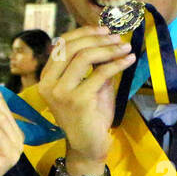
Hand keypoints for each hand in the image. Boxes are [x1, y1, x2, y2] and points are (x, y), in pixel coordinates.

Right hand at [36, 26, 134, 172]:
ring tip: (125, 48)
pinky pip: (100, 73)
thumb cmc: (89, 115)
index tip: (104, 29)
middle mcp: (48, 83)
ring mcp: (61, 92)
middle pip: (72, 47)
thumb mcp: (88, 84)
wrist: (88, 146)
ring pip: (84, 57)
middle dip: (97, 39)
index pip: (61, 44)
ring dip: (108, 49)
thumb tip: (107, 39)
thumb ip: (92, 65)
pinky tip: (129, 60)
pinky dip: (117, 64)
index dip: (83, 32)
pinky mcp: (78, 100)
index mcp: (47, 76)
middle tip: (117, 38)